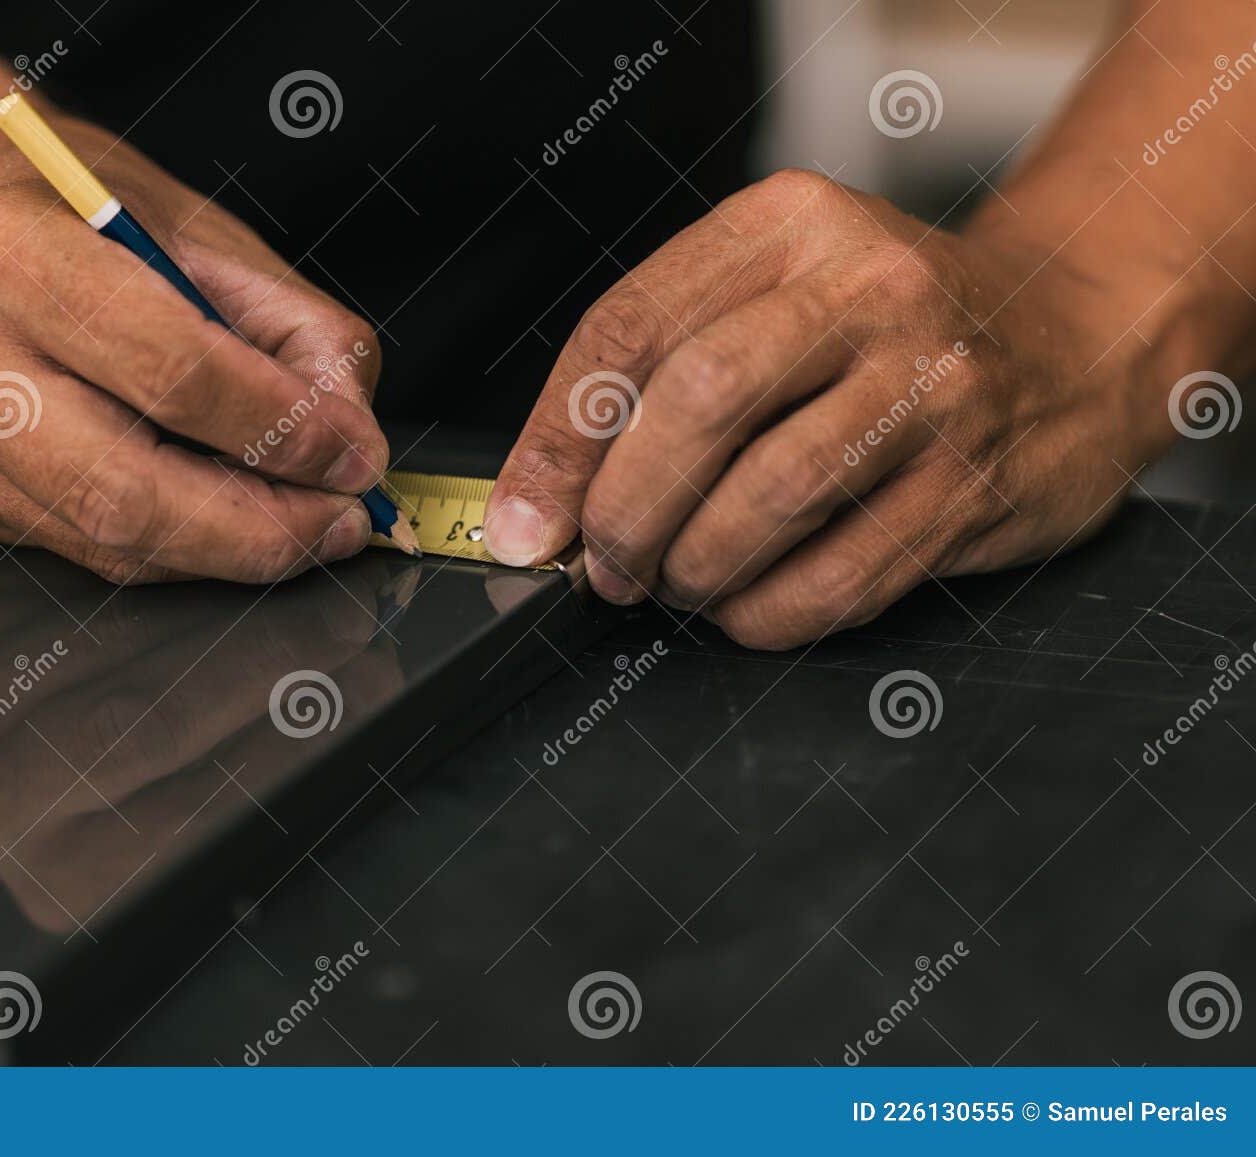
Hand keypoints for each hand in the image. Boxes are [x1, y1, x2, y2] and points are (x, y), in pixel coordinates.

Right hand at [0, 112, 386, 584]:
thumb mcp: (202, 232)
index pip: (173, 371)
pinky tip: (231, 525)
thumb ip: (296, 330)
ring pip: (109, 541)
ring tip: (306, 528)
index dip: (282, 429)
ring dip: (229, 553)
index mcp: (17, 254)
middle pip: (127, 490)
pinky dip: (180, 551)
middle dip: (260, 527)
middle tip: (340, 522)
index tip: (355, 456)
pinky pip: (87, 551)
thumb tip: (351, 442)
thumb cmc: (76, 211)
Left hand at [485, 169, 1171, 648]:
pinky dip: (767, 613)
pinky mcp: (975, 482)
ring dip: (694, 567)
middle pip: (700, 404)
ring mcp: (934, 385)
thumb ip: (662, 367)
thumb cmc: (888, 323)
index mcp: (788, 225)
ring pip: (772, 496)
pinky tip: (746, 606)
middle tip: (603, 566)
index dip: (556, 442)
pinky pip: (842, 575)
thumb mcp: (775, 286)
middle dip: (624, 511)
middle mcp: (867, 291)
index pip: (631, 328)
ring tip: (674, 583)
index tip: (524, 520)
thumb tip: (545, 497)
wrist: (1074, 330)